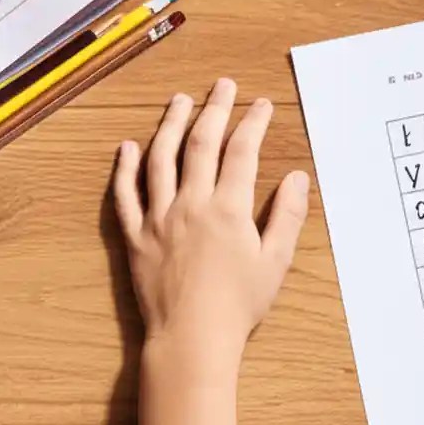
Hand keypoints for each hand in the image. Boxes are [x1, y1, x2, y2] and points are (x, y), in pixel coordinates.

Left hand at [112, 78, 308, 381]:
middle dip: (214, 110)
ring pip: (160, 159)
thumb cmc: (239, 305)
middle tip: (223, 86)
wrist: (191, 339)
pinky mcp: (134, 236)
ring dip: (170, 125)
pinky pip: (125, 195)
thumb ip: (288, 216)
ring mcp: (158, 218)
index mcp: (229, 209)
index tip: (261, 104)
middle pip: (201, 144)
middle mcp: (191, 204)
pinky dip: (125, 168)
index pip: (242, 152)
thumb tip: (298, 178)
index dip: (253, 123)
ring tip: (180, 101)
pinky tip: (128, 147)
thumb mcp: (276, 262)